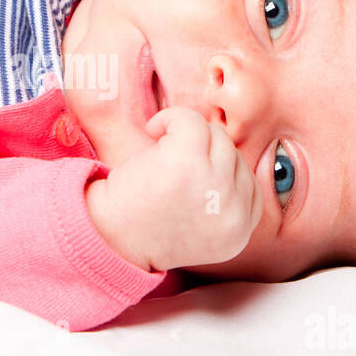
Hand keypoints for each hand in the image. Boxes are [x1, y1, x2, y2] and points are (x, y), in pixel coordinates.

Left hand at [84, 107, 263, 271]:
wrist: (106, 236)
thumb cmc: (146, 228)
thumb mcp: (201, 226)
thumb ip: (224, 201)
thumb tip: (230, 153)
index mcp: (237, 233)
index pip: (249, 185)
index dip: (219, 172)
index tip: (190, 177)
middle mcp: (233, 212)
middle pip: (233, 156)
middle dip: (203, 152)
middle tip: (170, 161)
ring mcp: (214, 185)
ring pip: (216, 136)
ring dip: (186, 135)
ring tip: (160, 148)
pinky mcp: (188, 161)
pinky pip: (192, 121)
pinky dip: (170, 119)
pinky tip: (153, 131)